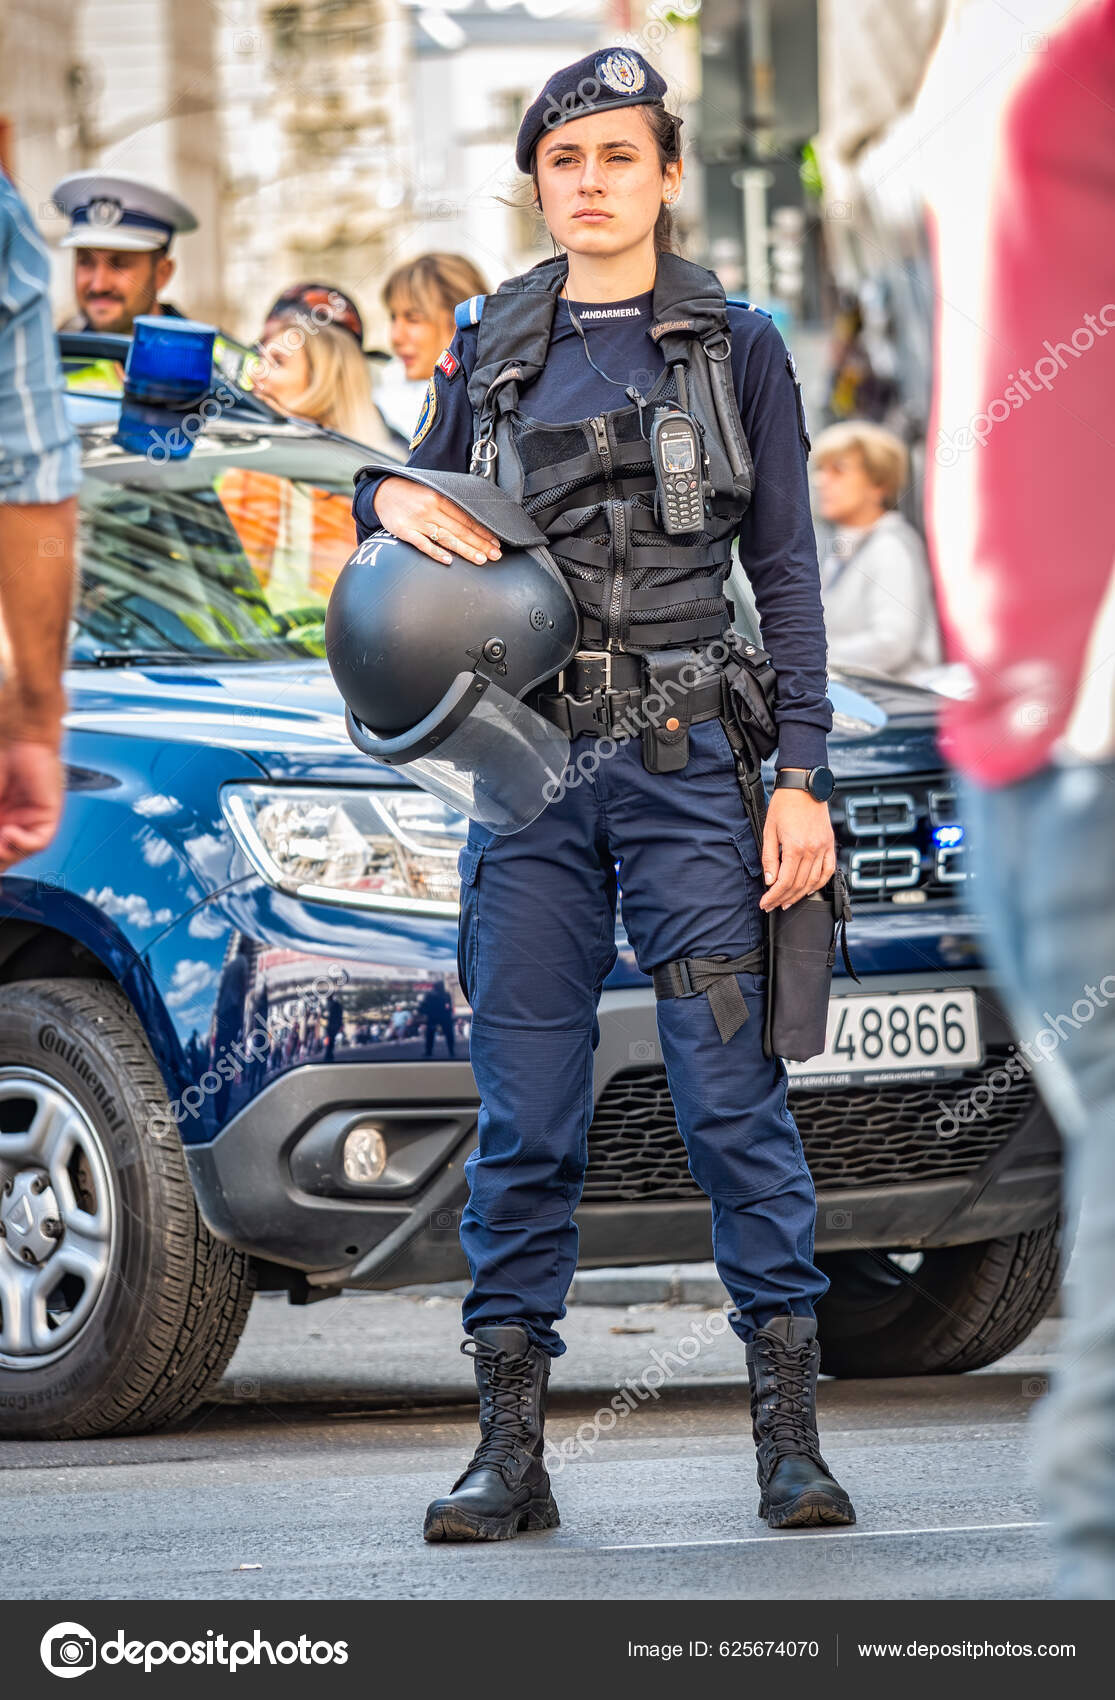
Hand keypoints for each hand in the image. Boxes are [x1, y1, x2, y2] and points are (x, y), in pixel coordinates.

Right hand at [0, 738, 65, 871]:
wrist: (21, 737)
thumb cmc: (3, 760)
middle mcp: (13, 823)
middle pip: (4, 857)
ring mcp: (30, 821)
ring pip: (18, 853)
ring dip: (4, 853)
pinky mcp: (48, 817)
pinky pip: (38, 842)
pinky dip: (22, 844)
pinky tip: (9, 832)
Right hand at [374, 477, 502, 566]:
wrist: (382, 492)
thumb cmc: (411, 494)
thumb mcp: (432, 491)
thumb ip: (450, 504)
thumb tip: (473, 519)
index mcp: (440, 498)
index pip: (467, 518)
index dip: (483, 531)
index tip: (496, 541)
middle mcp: (431, 509)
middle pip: (460, 530)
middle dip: (480, 543)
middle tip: (496, 555)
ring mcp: (417, 521)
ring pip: (446, 538)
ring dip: (465, 550)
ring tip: (481, 559)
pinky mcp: (404, 531)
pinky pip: (422, 544)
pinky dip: (436, 552)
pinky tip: (449, 560)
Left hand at [759, 785, 835, 911]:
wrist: (804, 787)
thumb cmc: (784, 805)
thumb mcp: (769, 831)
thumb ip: (769, 858)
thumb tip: (769, 880)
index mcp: (795, 847)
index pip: (784, 881)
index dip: (773, 896)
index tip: (765, 903)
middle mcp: (812, 850)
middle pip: (798, 885)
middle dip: (783, 898)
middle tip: (772, 905)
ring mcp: (823, 848)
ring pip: (814, 881)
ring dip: (800, 895)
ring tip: (788, 901)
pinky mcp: (829, 844)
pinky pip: (828, 871)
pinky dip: (819, 883)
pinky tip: (809, 889)